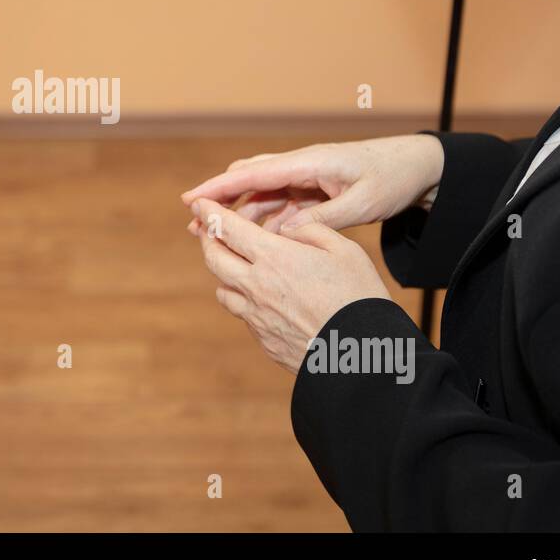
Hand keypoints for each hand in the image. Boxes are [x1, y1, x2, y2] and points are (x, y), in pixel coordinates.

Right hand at [181, 135, 444, 233]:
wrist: (417, 167)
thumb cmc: (391, 179)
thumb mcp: (362, 203)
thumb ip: (323, 219)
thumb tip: (285, 235)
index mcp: (309, 162)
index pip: (254, 174)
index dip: (220, 187)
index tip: (191, 199)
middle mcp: (301, 166)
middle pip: (249, 181)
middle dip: (220, 202)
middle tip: (194, 225)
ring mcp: (305, 177)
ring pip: (262, 195)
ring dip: (239, 214)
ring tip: (214, 237)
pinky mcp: (312, 190)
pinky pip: (280, 205)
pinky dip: (263, 220)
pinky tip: (251, 239)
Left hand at [190, 198, 389, 372]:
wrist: (361, 357)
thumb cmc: (359, 297)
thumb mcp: (344, 250)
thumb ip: (311, 231)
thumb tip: (288, 230)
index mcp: (274, 257)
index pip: (227, 228)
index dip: (209, 211)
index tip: (198, 203)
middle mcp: (256, 286)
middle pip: (213, 258)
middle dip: (207, 239)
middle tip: (208, 229)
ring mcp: (256, 316)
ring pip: (223, 289)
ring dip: (224, 273)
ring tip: (234, 265)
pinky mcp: (263, 340)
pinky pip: (243, 315)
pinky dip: (244, 300)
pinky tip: (260, 298)